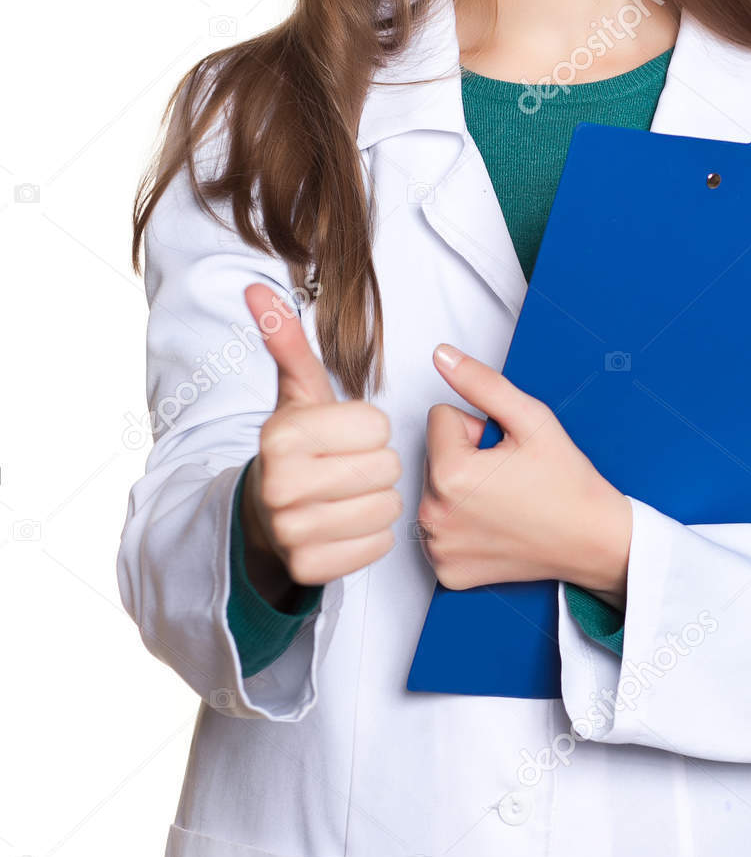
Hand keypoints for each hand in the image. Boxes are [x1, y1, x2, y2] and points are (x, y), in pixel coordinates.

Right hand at [242, 282, 403, 591]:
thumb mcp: (296, 391)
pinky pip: (379, 545)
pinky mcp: (310, 568)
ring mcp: (293, 531)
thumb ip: (285, 341)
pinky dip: (373, 535)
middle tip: (347, 466)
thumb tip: (257, 288)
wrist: (264, 513)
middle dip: (377, 464)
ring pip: (387, 507)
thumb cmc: (297, 446)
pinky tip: (347, 522)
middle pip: (386, 467)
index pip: (376, 426)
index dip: (369, 428)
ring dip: (379, 499)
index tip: (343, 435)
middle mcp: (281, 485)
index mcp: (282, 435)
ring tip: (349, 493)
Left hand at [418, 343, 631, 605]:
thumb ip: (480, 382)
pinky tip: (496, 528)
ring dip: (461, 490)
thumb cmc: (567, 482)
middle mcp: (434, 515)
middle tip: (509, 476)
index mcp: (450, 473)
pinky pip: (439, 529)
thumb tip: (441, 355)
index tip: (505, 450)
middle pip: (434, 456)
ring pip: (434, 490)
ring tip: (504, 501)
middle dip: (466, 457)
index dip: (477, 427)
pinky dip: (462, 526)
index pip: (440, 418)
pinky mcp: (447, 571)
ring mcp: (438, 548)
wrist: (593, 541)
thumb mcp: (531, 418)